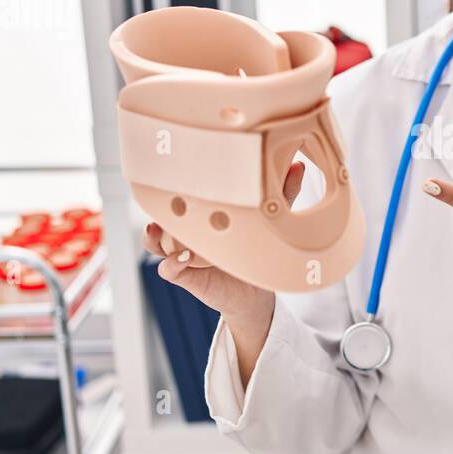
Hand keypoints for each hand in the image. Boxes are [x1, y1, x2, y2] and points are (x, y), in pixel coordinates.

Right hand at [142, 159, 306, 324]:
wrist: (256, 289)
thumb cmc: (257, 248)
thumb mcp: (269, 217)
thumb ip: (283, 192)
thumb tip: (299, 164)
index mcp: (202, 212)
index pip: (181, 191)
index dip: (173, 179)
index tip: (174, 167)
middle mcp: (187, 230)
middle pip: (161, 213)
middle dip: (157, 203)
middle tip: (161, 194)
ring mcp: (183, 253)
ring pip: (155, 242)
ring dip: (153, 234)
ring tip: (157, 228)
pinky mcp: (186, 276)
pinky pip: (169, 269)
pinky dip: (172, 264)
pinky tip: (182, 258)